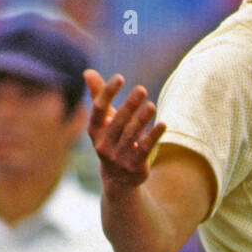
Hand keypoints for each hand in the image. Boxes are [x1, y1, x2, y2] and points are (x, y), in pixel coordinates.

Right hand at [84, 69, 166, 188]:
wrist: (118, 179)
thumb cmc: (111, 140)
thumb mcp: (103, 121)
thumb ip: (98, 96)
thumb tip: (88, 71)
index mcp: (95, 131)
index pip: (99, 109)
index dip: (108, 92)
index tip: (120, 77)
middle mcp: (103, 145)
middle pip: (117, 122)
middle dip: (130, 105)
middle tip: (142, 89)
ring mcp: (118, 158)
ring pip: (131, 135)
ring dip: (142, 119)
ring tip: (151, 105)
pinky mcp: (134, 167)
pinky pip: (145, 149)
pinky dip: (154, 136)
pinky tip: (163, 124)